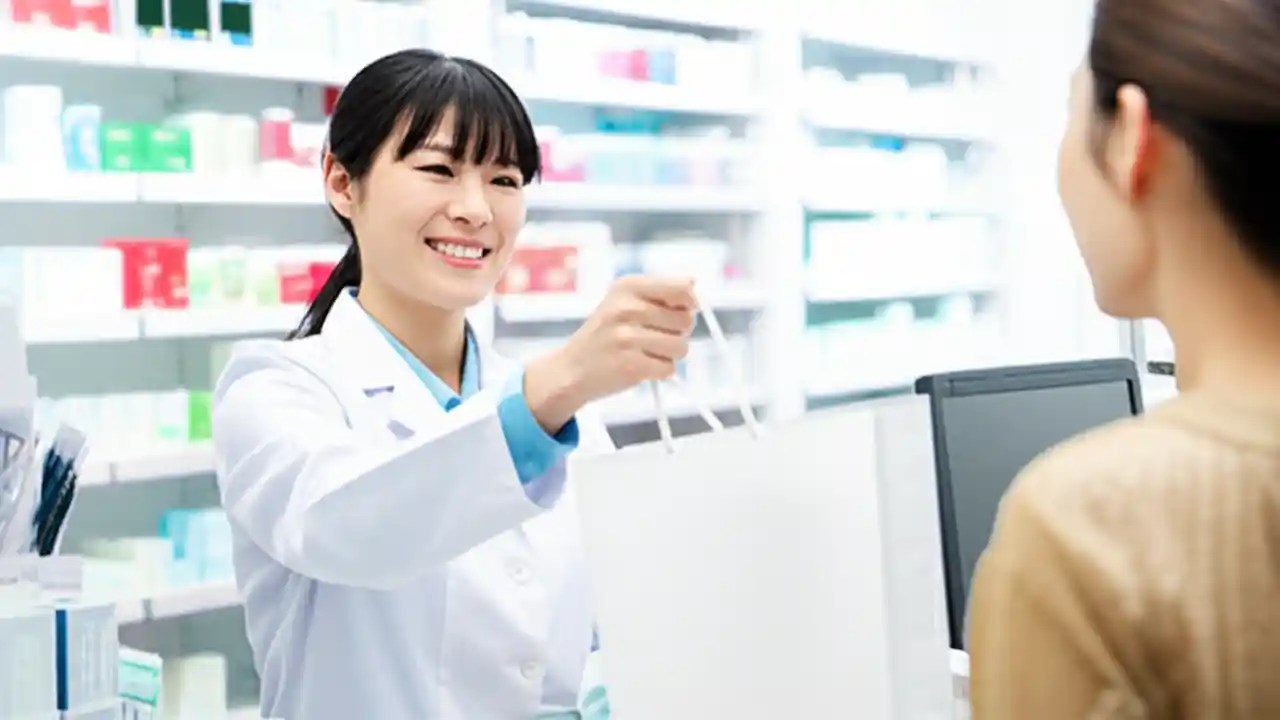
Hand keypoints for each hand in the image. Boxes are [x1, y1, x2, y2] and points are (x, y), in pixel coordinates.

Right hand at [525, 276, 697, 432]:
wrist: (570, 369)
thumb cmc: (604, 334)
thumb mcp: (623, 300)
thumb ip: (659, 291)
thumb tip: (693, 283)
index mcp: (628, 286)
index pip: (682, 289)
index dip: (688, 304)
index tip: (677, 312)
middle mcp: (626, 308)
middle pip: (686, 321)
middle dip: (677, 332)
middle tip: (654, 337)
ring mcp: (627, 337)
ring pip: (681, 347)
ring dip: (670, 354)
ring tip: (647, 353)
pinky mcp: (631, 365)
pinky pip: (669, 368)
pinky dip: (660, 372)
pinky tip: (641, 367)